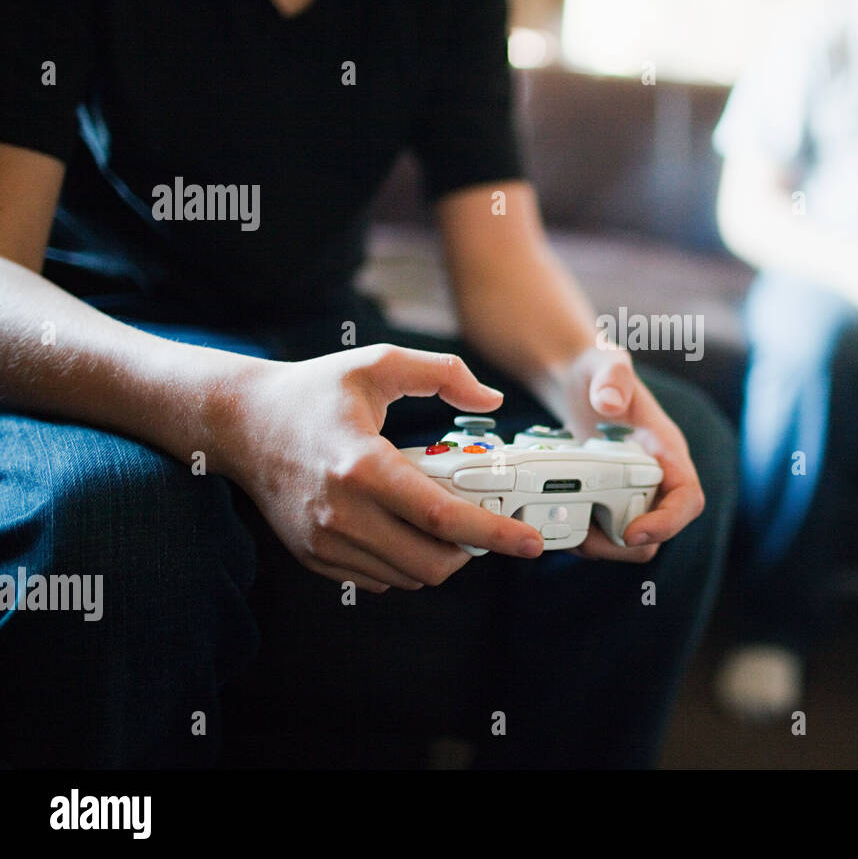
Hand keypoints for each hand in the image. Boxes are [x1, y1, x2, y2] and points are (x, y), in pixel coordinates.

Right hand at [212, 344, 544, 592]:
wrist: (240, 423)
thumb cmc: (313, 391)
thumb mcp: (378, 364)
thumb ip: (443, 373)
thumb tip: (492, 402)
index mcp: (363, 466)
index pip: (443, 517)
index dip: (495, 534)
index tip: (531, 543)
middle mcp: (342, 513)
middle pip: (432, 562)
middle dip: (472, 550)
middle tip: (483, 522)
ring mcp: (325, 541)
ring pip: (409, 578)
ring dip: (439, 557)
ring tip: (444, 520)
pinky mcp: (314, 557)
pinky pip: (379, 580)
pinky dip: (405, 563)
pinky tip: (406, 528)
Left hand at [543, 346, 705, 563]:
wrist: (575, 380)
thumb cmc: (596, 370)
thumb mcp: (605, 363)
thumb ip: (612, 377)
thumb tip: (610, 404)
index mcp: (666, 450)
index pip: (687, 498)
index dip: (668, 523)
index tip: (632, 533)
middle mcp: (657, 476)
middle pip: (659, 531)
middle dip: (622, 544)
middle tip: (583, 537)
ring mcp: (633, 490)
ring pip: (631, 540)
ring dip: (601, 546)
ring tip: (567, 530)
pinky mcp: (609, 499)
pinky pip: (606, 533)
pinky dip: (585, 537)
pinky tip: (559, 521)